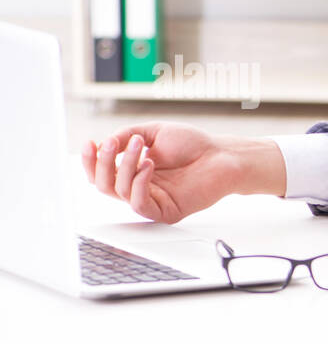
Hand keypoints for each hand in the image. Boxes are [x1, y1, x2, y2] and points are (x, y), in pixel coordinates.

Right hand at [82, 122, 284, 223]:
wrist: (221, 154)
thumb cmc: (193, 144)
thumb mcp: (152, 132)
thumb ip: (126, 136)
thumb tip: (104, 144)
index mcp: (133, 172)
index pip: (101, 174)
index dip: (90, 161)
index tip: (90, 143)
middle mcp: (140, 188)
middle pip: (103, 185)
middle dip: (103, 162)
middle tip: (113, 143)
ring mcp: (152, 200)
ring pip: (119, 192)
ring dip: (126, 165)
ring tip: (142, 146)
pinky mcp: (165, 211)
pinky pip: (139, 204)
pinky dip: (139, 183)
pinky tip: (149, 164)